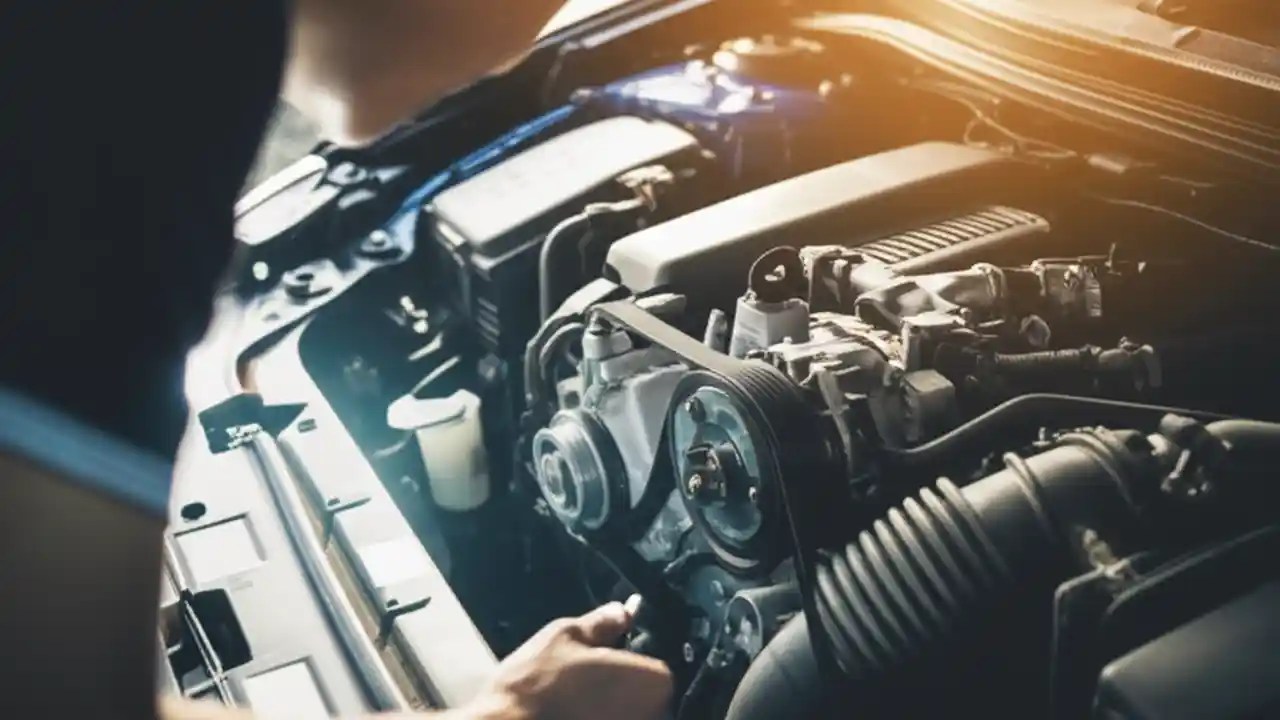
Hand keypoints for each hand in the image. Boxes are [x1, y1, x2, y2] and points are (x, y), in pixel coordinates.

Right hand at [459, 602, 672, 719]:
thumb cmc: (539, 683)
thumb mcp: (567, 637)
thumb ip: (604, 622)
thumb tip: (626, 609)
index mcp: (656, 682)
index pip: (654, 663)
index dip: (627, 659)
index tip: (601, 659)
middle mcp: (656, 713)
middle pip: (645, 694)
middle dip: (620, 685)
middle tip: (583, 679)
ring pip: (626, 711)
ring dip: (607, 703)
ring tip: (573, 698)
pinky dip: (597, 716)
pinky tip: (571, 713)